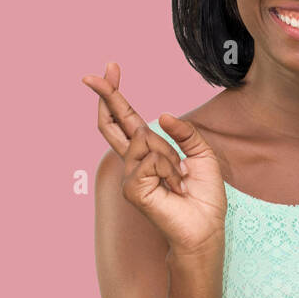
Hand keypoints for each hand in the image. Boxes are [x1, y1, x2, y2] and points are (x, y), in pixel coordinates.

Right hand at [81, 61, 226, 254]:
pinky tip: (174, 186)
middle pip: (111, 124)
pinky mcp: (132, 188)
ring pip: (144, 140)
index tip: (110, 69)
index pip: (127, 120)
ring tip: (180, 178)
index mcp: (149, 152)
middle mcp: (135, 162)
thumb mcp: (202, 155)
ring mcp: (131, 176)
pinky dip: (169, 169)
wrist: (206, 228)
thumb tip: (163, 115)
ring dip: (170, 155)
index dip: (117, 95)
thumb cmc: (204, 197)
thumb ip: (184, 133)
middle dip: (105, 96)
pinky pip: (150, 160)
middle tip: (92, 75)